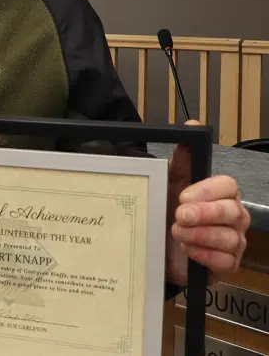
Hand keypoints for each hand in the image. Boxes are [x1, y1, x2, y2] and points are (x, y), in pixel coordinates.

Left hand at [165, 120, 250, 286]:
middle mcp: (233, 216)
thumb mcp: (168, 182)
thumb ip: (181, 158)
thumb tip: (191, 126)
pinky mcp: (226, 264)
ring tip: (177, 234)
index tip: (183, 196)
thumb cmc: (167, 210)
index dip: (207, 191)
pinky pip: (226, 261)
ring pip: (230, 238)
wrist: (157, 246)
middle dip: (205, 214)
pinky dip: (205, 256)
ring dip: (200, 236)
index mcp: (221, 194)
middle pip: (233, 212)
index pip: (228, 185)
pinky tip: (188, 251)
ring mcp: (233, 241)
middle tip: (179, 216)